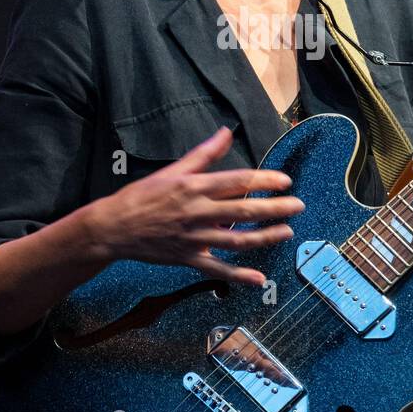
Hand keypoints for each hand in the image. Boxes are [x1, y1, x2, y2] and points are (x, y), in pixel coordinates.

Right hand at [84, 126, 302, 285]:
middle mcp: (197, 212)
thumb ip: (204, 154)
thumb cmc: (142, 195)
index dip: (264, 181)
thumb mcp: (172, 170)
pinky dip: (239, 276)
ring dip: (265, 237)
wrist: (113, 227)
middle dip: (275, 208)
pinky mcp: (188, 258)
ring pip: (237, 241)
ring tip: (286, 231)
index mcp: (194, 187)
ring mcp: (194, 238)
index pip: (237, 182)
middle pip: (244, 211)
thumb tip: (226, 132)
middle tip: (298, 205)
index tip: (285, 181)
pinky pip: (217, 270)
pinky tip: (259, 279)